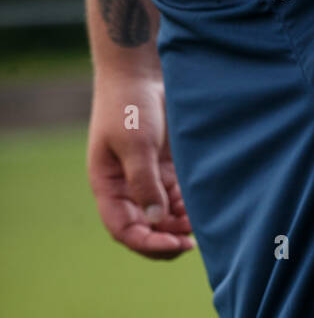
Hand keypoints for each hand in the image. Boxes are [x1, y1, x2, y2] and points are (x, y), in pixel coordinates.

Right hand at [87, 73, 193, 258]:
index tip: (174, 244)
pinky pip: (178, 204)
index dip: (147, 243)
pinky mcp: (166, 175)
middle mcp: (126, 191)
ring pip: (164, 222)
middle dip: (167, 240)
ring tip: (196, 219)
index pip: (124, 230)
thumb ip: (144, 182)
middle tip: (190, 242)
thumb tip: (156, 220)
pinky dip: (188, 211)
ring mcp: (147, 184)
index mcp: (108, 187)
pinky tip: (199, 207)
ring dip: (180, 227)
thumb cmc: (130, 104)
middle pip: (145, 231)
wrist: (141, 73)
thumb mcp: (136, 143)